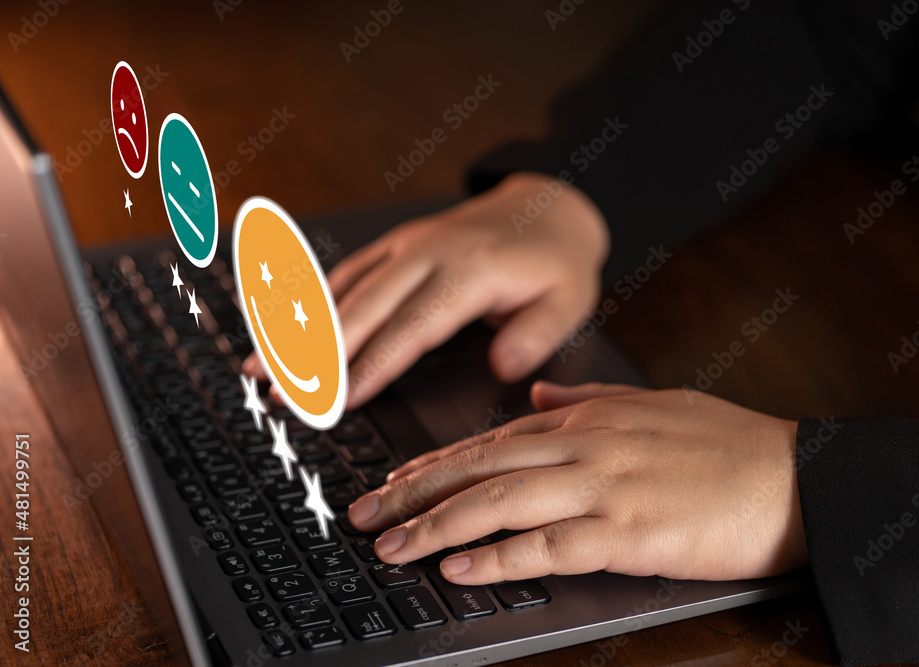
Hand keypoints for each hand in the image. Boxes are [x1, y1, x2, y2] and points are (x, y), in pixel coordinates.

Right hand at [243, 173, 608, 408]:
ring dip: (299, 327)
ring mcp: (408, 245)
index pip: (411, 329)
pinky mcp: (398, 243)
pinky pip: (348, 271)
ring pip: (344, 289)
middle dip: (316, 354)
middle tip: (278, 391)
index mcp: (469, 273)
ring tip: (260, 367)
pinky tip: (282, 325)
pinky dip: (311, 299)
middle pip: (362, 308)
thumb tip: (504, 368)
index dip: (371, 367)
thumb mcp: (570, 302)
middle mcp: (429, 254)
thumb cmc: (557, 262)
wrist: (549, 205)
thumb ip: (537, 337)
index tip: (339, 399)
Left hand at [347, 381, 806, 584]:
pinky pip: (547, 546)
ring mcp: (603, 487)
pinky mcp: (627, 532)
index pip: (490, 439)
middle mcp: (584, 445)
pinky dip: (498, 558)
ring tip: (392, 546)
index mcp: (587, 416)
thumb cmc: (726, 445)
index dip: (434, 464)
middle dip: (413, 494)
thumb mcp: (651, 403)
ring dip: (437, 527)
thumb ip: (586, 396)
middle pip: (479, 468)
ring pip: (498, 503)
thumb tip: (538, 390)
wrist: (793, 477)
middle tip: (364, 516)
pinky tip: (460, 569)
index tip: (392, 484)